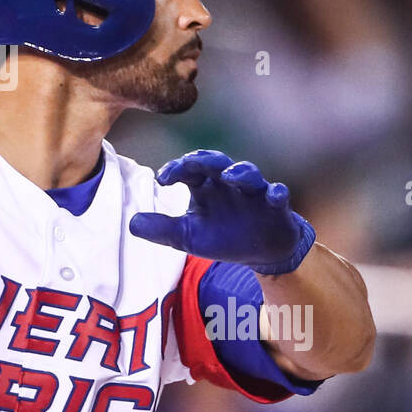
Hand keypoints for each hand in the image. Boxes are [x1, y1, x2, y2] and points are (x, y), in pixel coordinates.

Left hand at [129, 149, 315, 274]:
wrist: (260, 251)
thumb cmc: (222, 237)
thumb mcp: (188, 237)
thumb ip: (162, 230)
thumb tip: (132, 223)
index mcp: (205, 186)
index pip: (188, 169)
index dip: (175, 169)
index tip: (162, 180)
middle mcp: (228, 183)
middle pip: (216, 161)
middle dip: (204, 159)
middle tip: (191, 163)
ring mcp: (253, 191)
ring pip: (248, 172)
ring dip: (240, 172)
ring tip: (229, 176)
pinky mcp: (276, 205)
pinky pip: (278, 194)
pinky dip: (277, 193)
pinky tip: (274, 196)